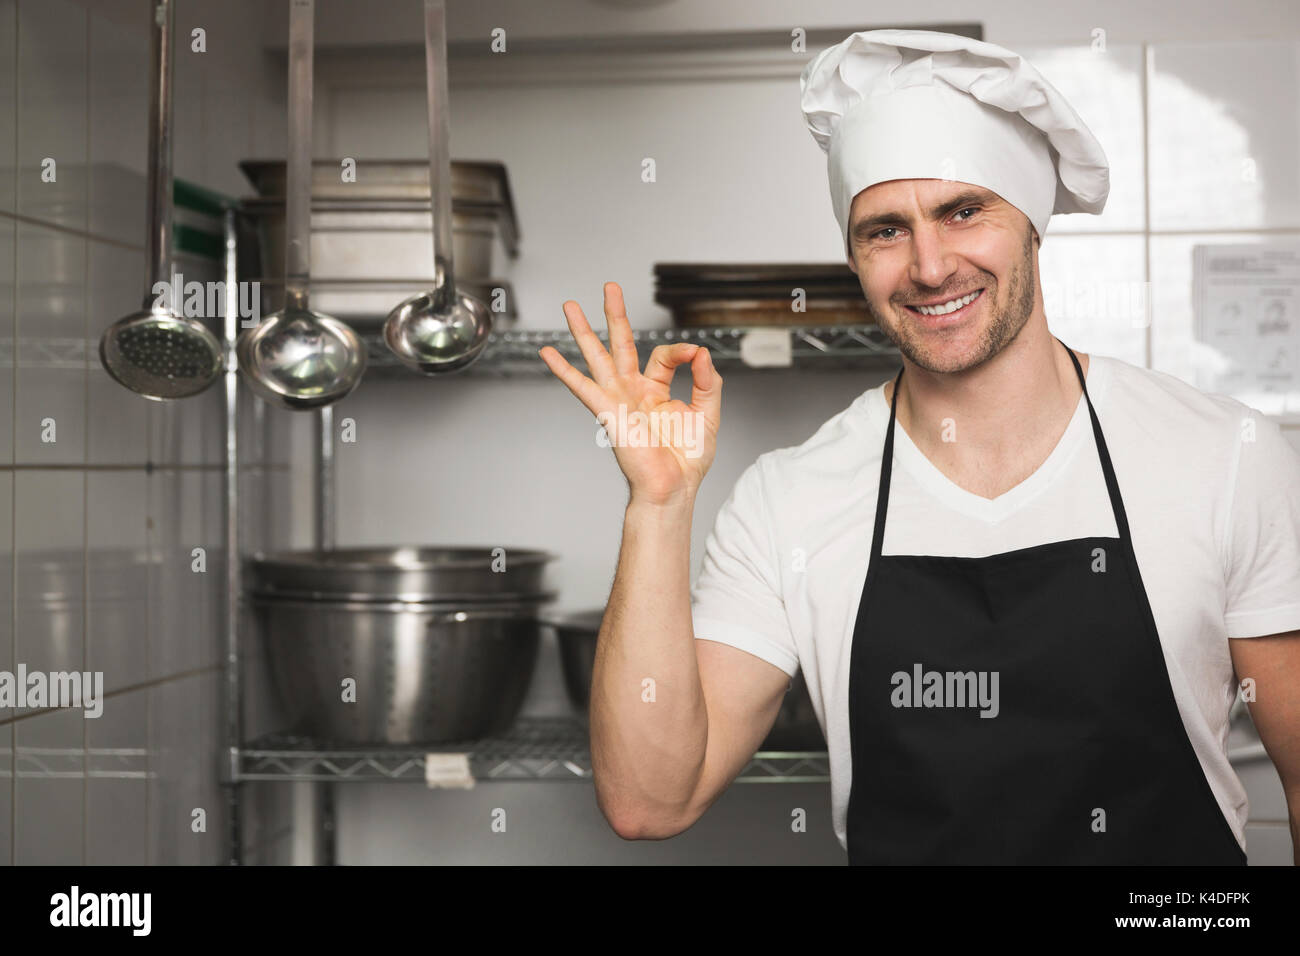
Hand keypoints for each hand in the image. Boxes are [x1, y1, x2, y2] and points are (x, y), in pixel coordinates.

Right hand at [539, 282, 721, 505]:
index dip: (681, 350)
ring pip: (597, 357)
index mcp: (656, 391)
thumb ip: (706, 379)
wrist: (673, 487)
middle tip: (609, 287)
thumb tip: (701, 350)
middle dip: (614, 314)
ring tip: (570, 306)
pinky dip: (564, 370)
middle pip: (621, 343)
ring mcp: (618, 400)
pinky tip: (548, 353)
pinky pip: (582, 386)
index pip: (662, 355)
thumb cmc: (686, 460)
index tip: (694, 355)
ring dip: (583, 331)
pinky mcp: (608, 412)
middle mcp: (633, 392)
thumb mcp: (707, 412)